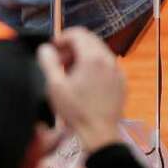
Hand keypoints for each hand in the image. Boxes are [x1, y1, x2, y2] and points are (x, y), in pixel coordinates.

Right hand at [37, 28, 126, 154]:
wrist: (100, 134)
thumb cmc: (76, 111)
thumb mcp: (55, 86)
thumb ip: (48, 62)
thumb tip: (45, 48)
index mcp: (92, 57)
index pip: (78, 33)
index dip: (62, 37)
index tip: (53, 49)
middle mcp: (108, 59)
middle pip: (89, 40)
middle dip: (72, 46)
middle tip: (60, 62)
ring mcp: (117, 70)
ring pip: (99, 51)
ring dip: (83, 55)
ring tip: (71, 73)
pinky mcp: (122, 81)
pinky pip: (107, 64)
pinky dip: (95, 66)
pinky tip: (86, 82)